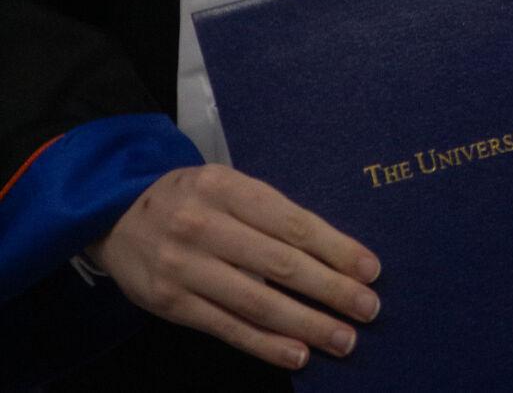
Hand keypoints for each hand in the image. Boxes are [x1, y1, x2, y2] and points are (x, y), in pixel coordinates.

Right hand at [86, 164, 381, 371]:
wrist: (115, 214)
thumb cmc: (189, 198)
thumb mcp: (226, 184)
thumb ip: (268, 212)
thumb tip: (331, 249)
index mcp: (226, 186)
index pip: (292, 222)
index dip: (335, 247)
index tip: (370, 268)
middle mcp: (204, 224)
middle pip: (280, 263)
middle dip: (331, 288)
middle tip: (368, 307)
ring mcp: (185, 266)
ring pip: (257, 301)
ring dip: (306, 323)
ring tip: (343, 338)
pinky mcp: (172, 302)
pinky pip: (228, 327)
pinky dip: (266, 344)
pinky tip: (298, 354)